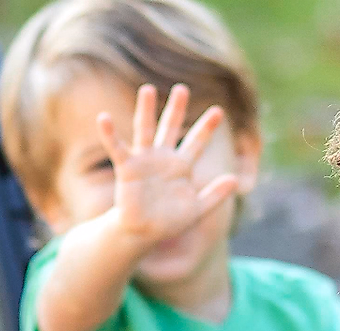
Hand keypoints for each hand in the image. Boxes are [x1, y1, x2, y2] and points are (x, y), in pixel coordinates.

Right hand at [97, 83, 239, 246]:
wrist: (144, 233)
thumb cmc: (170, 222)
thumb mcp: (197, 209)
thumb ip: (215, 195)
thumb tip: (235, 180)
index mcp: (182, 167)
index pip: (197, 142)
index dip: (206, 128)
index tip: (218, 110)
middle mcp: (163, 158)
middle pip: (170, 128)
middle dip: (177, 110)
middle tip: (182, 89)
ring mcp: (144, 161)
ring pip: (145, 130)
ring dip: (146, 111)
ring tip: (148, 90)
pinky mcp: (127, 169)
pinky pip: (118, 148)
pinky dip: (110, 134)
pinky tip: (104, 118)